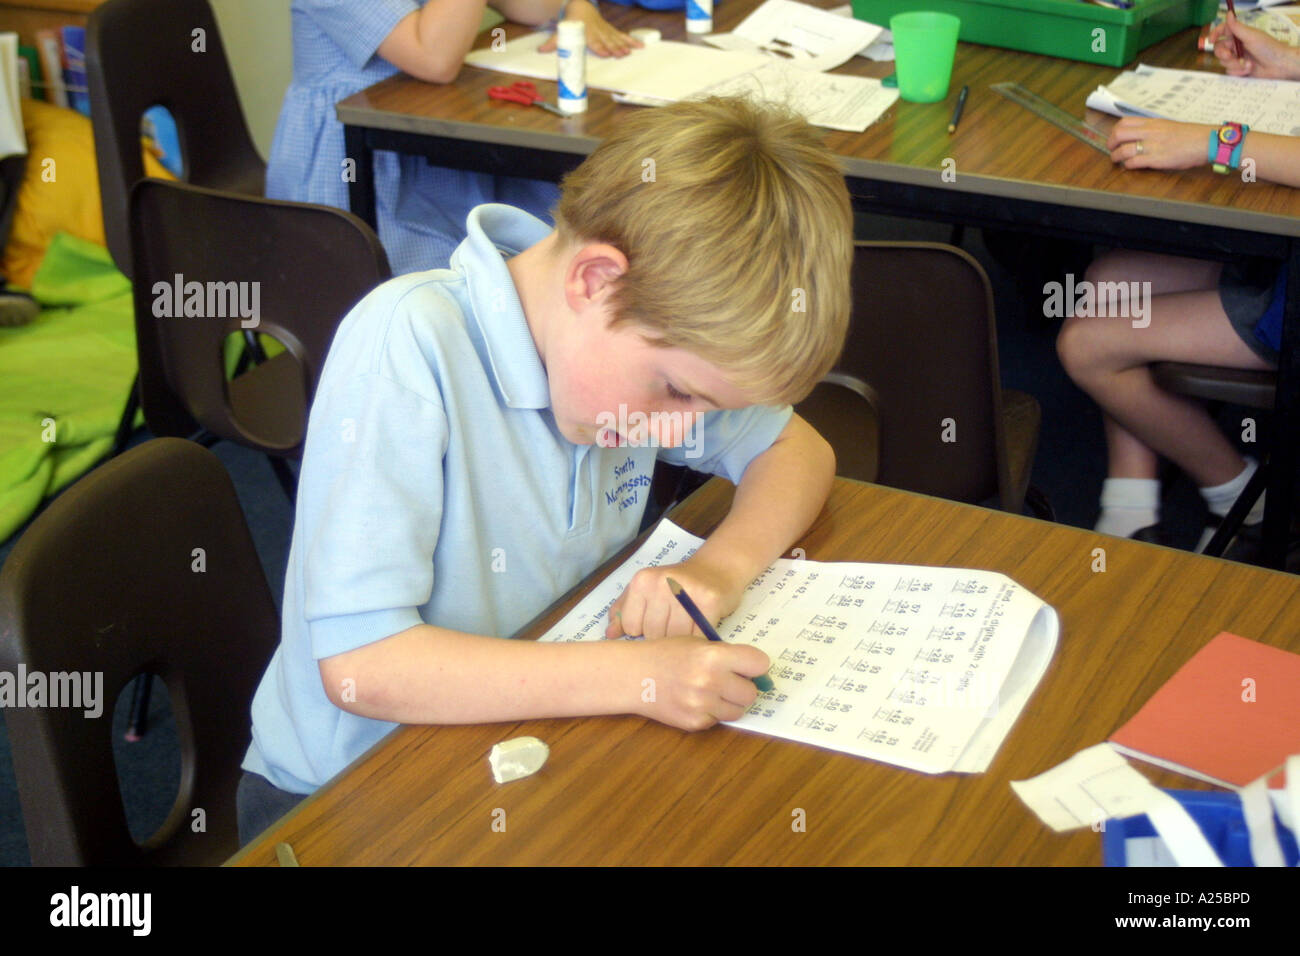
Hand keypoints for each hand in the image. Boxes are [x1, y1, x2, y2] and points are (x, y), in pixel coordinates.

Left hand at [537, 0, 641, 56]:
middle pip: (608, 41)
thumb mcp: (560, 31)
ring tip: (631, 52)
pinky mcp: (611, 31)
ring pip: (616, 38)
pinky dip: (632, 41)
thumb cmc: (570, 23)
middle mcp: (598, 32)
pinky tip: (640, 47)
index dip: (600, 47)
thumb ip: (552, 42)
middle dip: (615, 48)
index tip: (606, 54)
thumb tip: (540, 50)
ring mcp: (606, 30)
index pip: (594, 41)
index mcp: (587, 33)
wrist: (580, 7)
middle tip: (622, 55)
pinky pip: (623, 36)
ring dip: (624, 45)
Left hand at [605, 559, 742, 639]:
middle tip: (675, 623)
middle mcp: (662, 584)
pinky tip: (700, 628)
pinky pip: (698, 637)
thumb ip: (624, 610)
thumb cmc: (677, 584)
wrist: (716, 569)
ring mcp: (687, 591)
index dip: (643, 631)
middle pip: (653, 634)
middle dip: (664, 636)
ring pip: (675, 638)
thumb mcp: (646, 589)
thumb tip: (609, 634)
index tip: (655, 621)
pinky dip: (699, 639)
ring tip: (688, 626)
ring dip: (682, 640)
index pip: (631, 627)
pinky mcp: (710, 601)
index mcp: (642, 581)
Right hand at [634, 635, 769, 729]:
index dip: (755, 664)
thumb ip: (727, 655)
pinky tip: (695, 700)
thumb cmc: (666, 654)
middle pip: (752, 693)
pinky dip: (712, 712)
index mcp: (714, 656)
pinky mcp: (695, 723)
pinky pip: (718, 720)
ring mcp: (702, 705)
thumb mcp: (697, 643)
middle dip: (743, 686)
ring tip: (710, 690)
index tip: (748, 665)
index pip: (759, 664)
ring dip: (729, 702)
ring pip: (738, 710)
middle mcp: (710, 681)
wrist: (633, 676)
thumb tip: (758, 671)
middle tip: (728, 680)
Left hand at [1107, 116, 1212, 170]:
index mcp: (1153, 122)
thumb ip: (1153, 129)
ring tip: (1117, 160)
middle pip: (1119, 134)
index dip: (1115, 131)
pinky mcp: (1156, 159)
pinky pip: (1133, 162)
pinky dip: (1128, 165)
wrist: (1206, 141)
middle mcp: (1150, 132)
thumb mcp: (1168, 126)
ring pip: (1123, 150)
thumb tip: (1139, 135)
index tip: (1115, 138)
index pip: (1125, 122)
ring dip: (1116, 157)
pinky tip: (1130, 165)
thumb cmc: (1190, 135)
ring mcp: (1152, 145)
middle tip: (1112, 149)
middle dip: (1110, 143)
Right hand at [1210, 13, 1299, 79]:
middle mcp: (1237, 46)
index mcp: (1240, 35)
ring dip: (1235, 64)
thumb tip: (1229, 13)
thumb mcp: (1251, 36)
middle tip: (1230, 56)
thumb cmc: (1267, 47)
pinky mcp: (1238, 69)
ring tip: (1247, 64)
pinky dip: (1238, 71)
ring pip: (1223, 62)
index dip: (1215, 34)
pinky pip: (1229, 72)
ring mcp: (1237, 58)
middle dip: (1224, 54)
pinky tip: (1248, 69)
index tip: (1211, 40)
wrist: (1278, 65)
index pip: (1223, 31)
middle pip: (1219, 49)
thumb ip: (1237, 27)